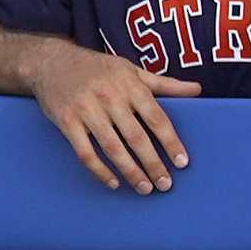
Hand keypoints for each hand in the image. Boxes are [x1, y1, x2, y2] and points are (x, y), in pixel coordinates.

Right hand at [24, 42, 199, 192]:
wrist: (51, 61)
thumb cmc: (99, 68)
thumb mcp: (133, 70)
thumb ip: (166, 84)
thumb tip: (198, 89)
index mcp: (131, 86)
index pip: (157, 119)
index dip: (171, 142)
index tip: (182, 163)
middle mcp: (109, 98)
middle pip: (136, 137)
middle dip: (153, 164)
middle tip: (165, 184)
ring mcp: (86, 110)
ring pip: (112, 147)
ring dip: (130, 171)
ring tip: (145, 188)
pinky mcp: (66, 121)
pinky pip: (84, 152)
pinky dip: (99, 170)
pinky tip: (114, 182)